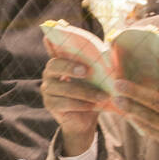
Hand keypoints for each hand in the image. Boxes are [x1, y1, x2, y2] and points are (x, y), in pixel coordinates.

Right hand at [40, 40, 111, 155]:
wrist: (84, 122)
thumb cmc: (91, 95)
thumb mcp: (96, 79)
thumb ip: (98, 66)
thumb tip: (110, 51)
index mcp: (60, 62)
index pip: (52, 47)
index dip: (52, 41)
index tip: (58, 36)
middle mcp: (49, 74)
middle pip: (54, 65)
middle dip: (70, 67)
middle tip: (87, 71)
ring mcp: (47, 90)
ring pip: (64, 88)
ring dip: (86, 92)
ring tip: (104, 96)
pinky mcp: (50, 105)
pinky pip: (65, 103)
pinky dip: (81, 104)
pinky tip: (94, 106)